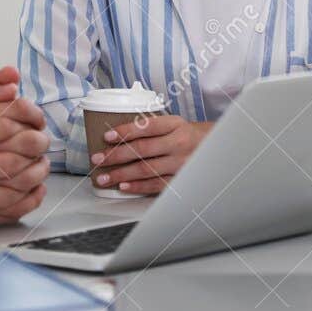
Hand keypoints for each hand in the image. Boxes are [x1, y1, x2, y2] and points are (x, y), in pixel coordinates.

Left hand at [91, 115, 212, 195]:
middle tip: (97, 159)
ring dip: (121, 174)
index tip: (106, 136)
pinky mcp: (181, 179)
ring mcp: (181, 163)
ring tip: (104, 177)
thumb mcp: (173, 124)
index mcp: (175, 124)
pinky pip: (156, 185)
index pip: (146, 126)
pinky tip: (123, 186)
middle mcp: (178, 143)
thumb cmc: (187, 135)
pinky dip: (138, 186)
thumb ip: (150, 127)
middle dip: (116, 155)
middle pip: (142, 149)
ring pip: (146, 169)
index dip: (125, 131)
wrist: (214, 148)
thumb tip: (117, 136)